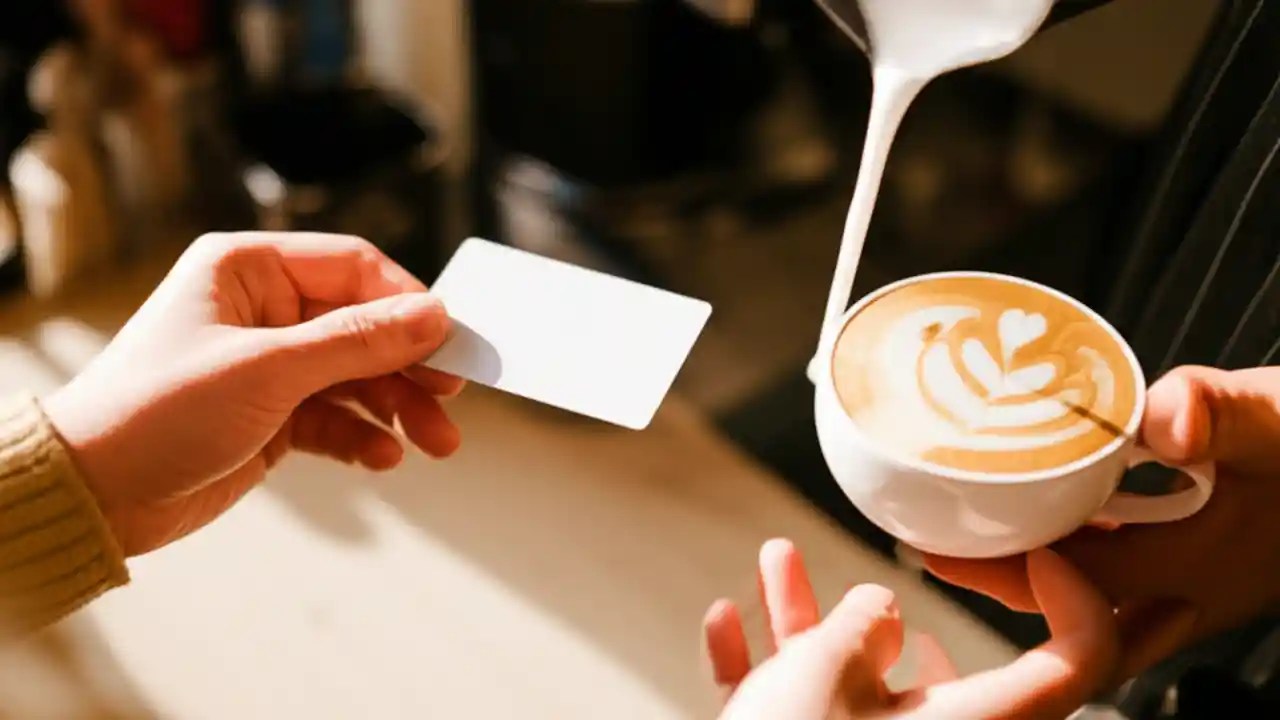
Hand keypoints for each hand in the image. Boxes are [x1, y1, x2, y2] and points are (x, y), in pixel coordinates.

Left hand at [44, 233, 463, 555]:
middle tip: (451, 400)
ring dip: (398, 409)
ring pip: (358, 377)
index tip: (450, 341)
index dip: (407, 303)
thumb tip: (436, 316)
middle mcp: (263, 310)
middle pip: (364, 327)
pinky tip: (384, 458)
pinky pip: (336, 417)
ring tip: (436, 443)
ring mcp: (270, 365)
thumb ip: (358, 342)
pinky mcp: (272, 415)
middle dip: (410, 367)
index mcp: (248, 269)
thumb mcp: (269, 369)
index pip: (354, 268)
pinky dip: (363, 436)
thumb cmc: (157, 410)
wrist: (95, 495)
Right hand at [704, 539, 1121, 718]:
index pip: (1077, 661)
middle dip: (905, 595)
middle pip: (950, 664)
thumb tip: (878, 606)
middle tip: (953, 556)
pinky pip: (808, 714)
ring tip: (775, 559)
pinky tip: (724, 627)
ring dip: (812, 618)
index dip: (1075, 597)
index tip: (1035, 553)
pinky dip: (771, 669)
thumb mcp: (822, 671)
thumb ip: (858, 626)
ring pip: (859, 683)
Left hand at [927, 366, 1279, 683]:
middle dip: (999, 576)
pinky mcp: (1213, 557)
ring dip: (1038, 566)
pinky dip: (1081, 543)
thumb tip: (1163, 416)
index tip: (934, 539)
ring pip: (1099, 594)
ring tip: (977, 522)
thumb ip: (1229, 415)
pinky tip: (1059, 504)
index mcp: (1200, 570)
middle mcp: (1194, 590)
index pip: (1071, 590)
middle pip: (1069, 605)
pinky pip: (1127, 568)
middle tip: (931, 536)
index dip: (1000, 571)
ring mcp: (1204, 579)